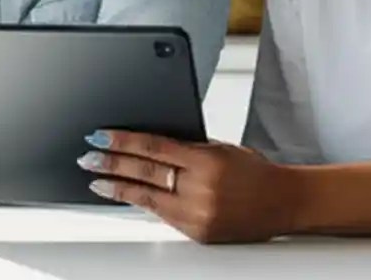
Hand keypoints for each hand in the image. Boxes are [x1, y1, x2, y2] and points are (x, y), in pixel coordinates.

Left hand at [78, 130, 300, 243]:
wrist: (282, 202)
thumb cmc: (254, 172)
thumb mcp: (220, 148)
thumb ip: (186, 148)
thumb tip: (146, 146)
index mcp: (206, 161)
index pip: (153, 148)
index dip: (122, 142)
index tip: (100, 137)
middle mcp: (200, 189)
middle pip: (144, 173)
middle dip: (111, 164)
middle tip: (88, 157)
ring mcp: (198, 214)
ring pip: (147, 198)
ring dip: (118, 187)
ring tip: (98, 180)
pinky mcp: (197, 233)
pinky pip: (162, 216)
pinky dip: (142, 204)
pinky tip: (127, 196)